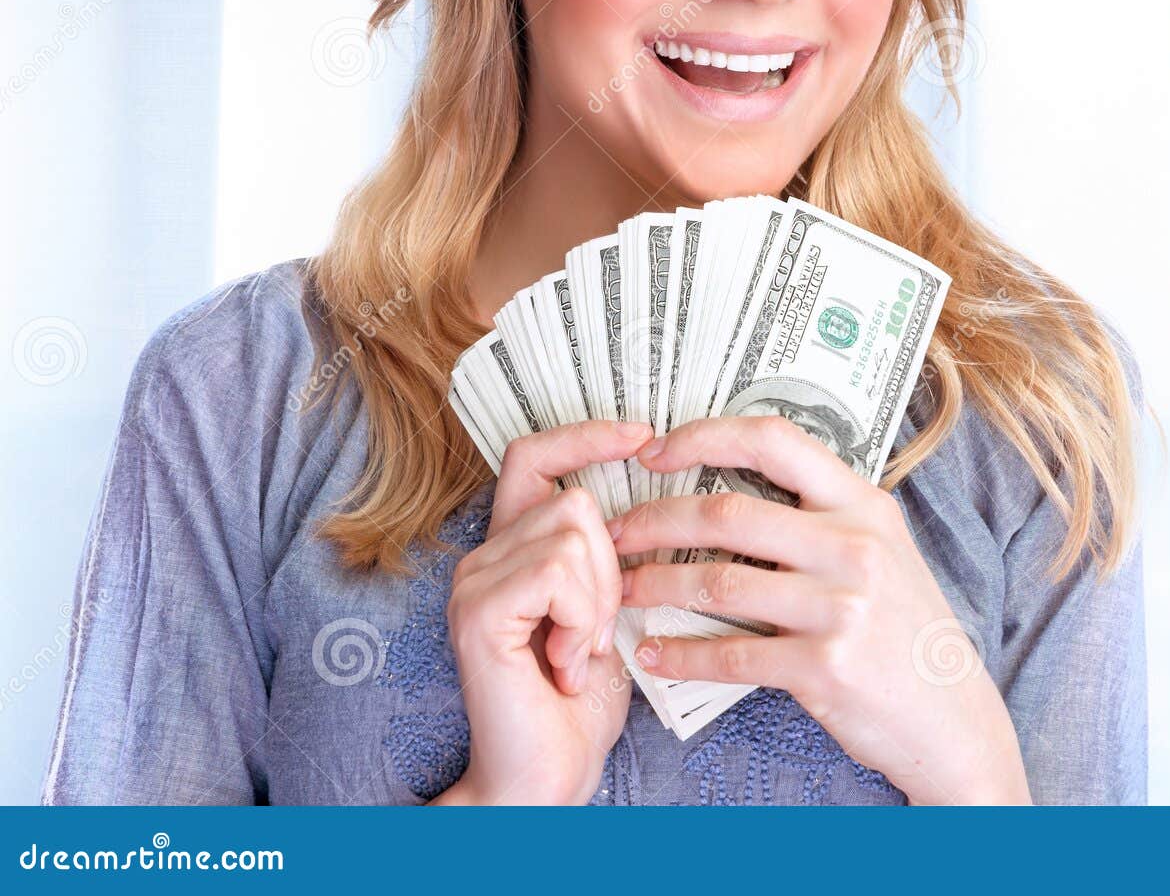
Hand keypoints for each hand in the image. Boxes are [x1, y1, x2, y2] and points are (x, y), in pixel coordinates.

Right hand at [431, 419, 653, 805]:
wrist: (546, 779)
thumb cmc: (580, 705)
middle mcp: (482, 557)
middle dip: (612, 566)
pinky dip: (581, 618)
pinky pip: (558, 572)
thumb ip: (607, 555)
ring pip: (573, 533)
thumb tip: (652, 499)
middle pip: (575, 501)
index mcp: (512, 550)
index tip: (642, 434)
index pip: (534, 457)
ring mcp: (473, 582)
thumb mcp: (607, 610)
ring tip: (578, 651)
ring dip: (599, 599)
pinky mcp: (479, 611)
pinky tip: (565, 664)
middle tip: (595, 631)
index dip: (585, 435)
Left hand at [606, 416, 1031, 804]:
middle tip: (615, 533)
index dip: (704, 436)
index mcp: (864, 504)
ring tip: (620, 592)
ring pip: (718, 582)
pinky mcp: (825, 667)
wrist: (952, 720)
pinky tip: (652, 653)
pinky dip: (681, 654)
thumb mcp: (882, 551)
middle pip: (728, 513)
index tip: (655, 450)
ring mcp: (841, 607)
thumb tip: (734, 489)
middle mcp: (855, 546)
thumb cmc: (906, 631)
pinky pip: (731, 654)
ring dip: (656, 586)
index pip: (774, 441)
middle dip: (655, 520)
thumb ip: (823, 516)